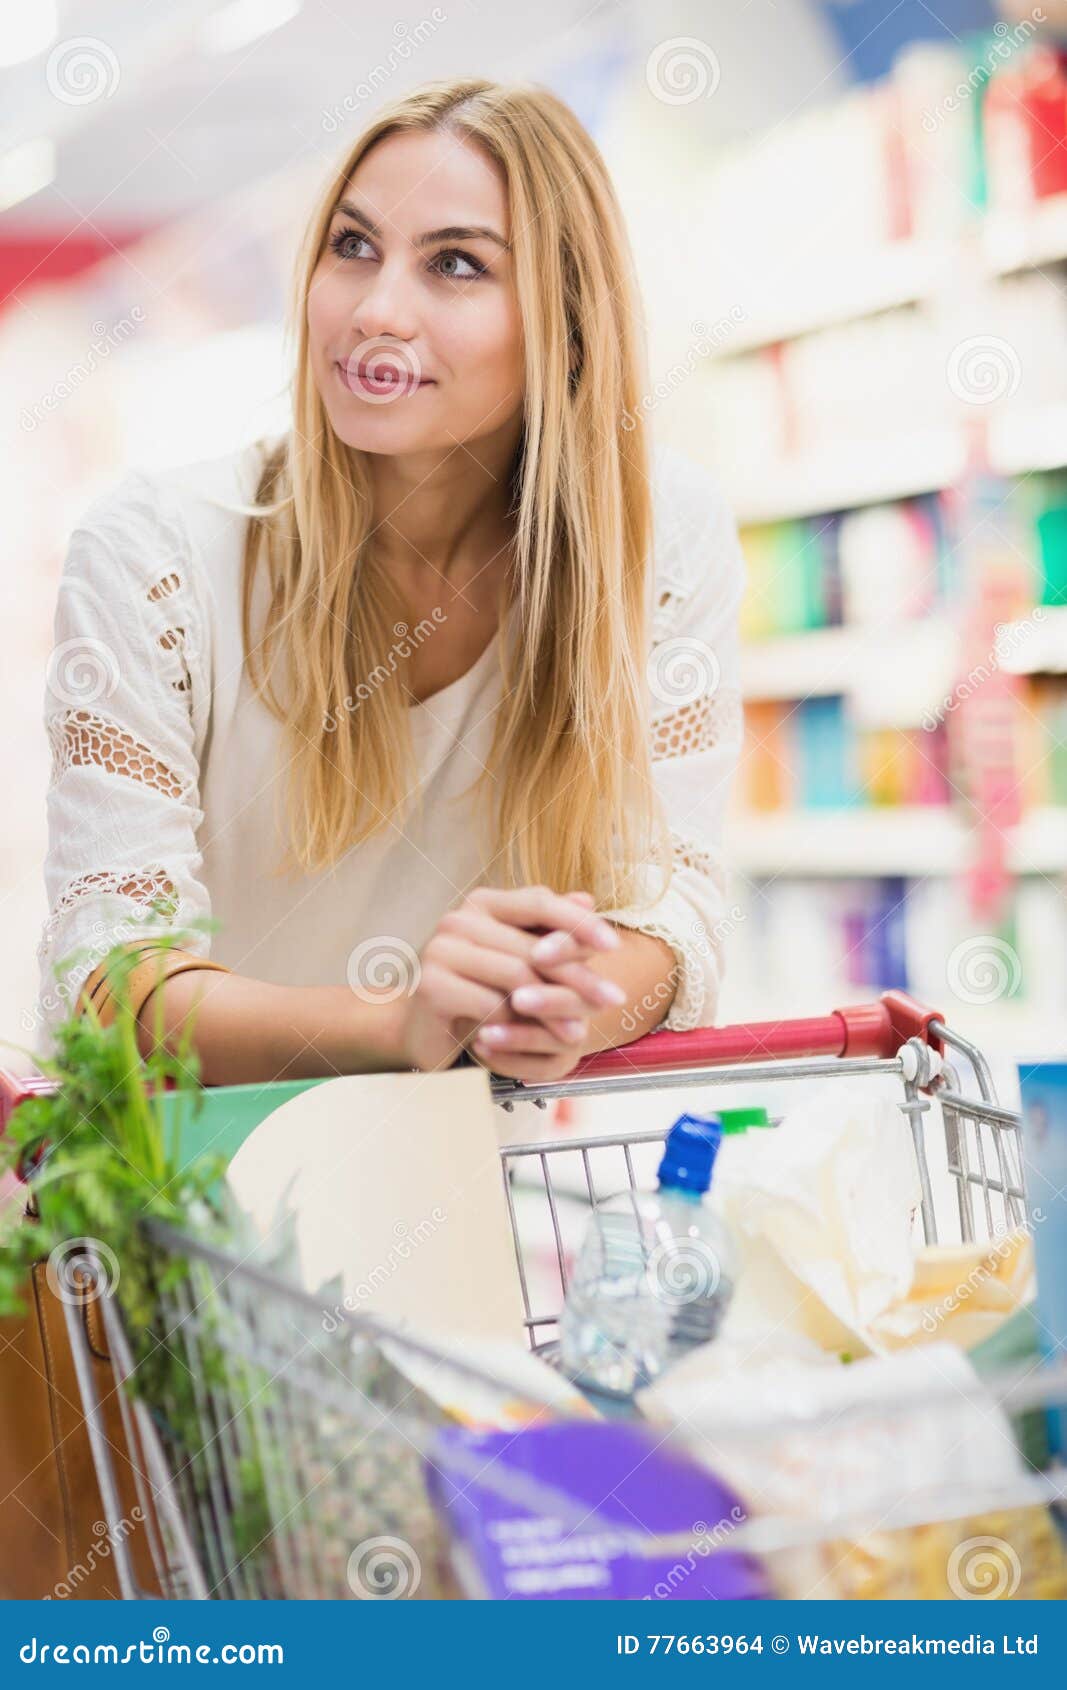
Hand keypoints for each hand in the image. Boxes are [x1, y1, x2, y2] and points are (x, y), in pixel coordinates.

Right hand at [394, 886, 625, 1077]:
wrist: (425, 1028)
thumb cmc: (479, 989)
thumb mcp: (519, 958)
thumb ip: (549, 931)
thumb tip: (588, 900)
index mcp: (482, 902)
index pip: (538, 901)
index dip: (578, 923)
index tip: (613, 946)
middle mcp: (458, 919)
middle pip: (533, 947)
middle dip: (577, 977)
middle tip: (611, 1000)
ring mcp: (441, 950)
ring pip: (517, 976)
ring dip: (555, 1008)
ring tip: (580, 1031)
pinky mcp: (432, 986)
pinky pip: (492, 1005)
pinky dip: (520, 1025)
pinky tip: (539, 1039)